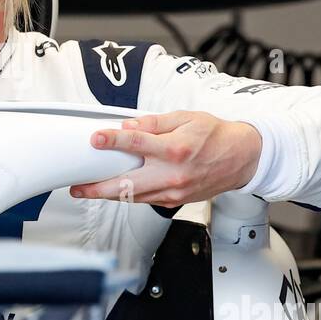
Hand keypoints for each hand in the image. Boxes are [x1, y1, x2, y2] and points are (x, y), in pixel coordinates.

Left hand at [69, 111, 261, 206]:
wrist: (242, 158)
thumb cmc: (215, 136)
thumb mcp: (186, 118)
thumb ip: (154, 124)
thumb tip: (128, 127)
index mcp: (176, 149)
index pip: (137, 143)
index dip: (112, 140)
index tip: (95, 138)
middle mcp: (174, 174)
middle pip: (127, 185)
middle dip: (98, 189)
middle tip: (77, 188)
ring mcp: (174, 191)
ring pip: (134, 197)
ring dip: (108, 196)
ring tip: (88, 192)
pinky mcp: (176, 201)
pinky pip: (146, 200)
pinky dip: (128, 197)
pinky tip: (115, 192)